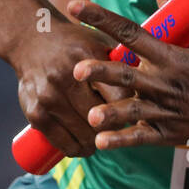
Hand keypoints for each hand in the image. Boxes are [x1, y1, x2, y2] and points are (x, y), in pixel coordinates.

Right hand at [7, 15, 133, 157]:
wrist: (33, 38)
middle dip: (116, 127)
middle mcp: (67, 79)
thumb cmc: (75, 43)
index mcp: (89, 60)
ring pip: (83, 135)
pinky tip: (84, 147)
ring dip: (96, 142)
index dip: (132, 106)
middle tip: (122, 129)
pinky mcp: (35, 113)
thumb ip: (124, 63)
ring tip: (103, 140)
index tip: (138, 111)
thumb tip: (155, 83)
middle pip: (102, 119)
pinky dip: (75, 149)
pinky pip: (62, 142)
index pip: (120, 95)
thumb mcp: (101, 44)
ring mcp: (50, 98)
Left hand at [67, 0, 188, 150]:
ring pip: (133, 111)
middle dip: (101, 71)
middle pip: (127, 75)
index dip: (102, 17)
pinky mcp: (175, 133)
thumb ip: (184, 3)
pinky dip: (123, 140)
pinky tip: (102, 141)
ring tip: (90, 115)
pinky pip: (144, 138)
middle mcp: (170, 85)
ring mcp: (171, 112)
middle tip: (77, 68)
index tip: (78, 5)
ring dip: (111, 112)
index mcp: (178, 57)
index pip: (133, 33)